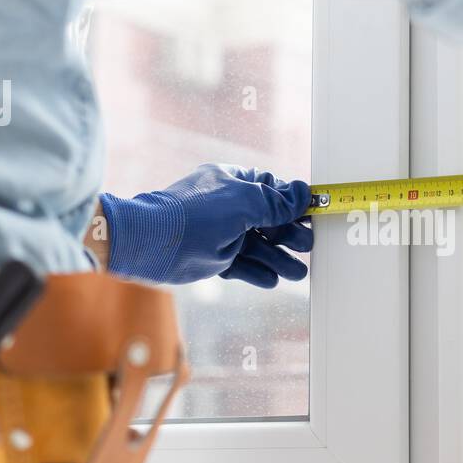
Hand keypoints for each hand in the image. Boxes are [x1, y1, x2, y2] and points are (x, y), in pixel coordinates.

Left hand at [99, 164, 312, 286]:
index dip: (293, 204)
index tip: (313, 216)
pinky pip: (240, 265)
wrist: (149, 243)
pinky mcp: (211, 258)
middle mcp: (227, 206)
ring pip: (257, 246)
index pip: (271, 189)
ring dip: (278, 259)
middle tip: (307, 247)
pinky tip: (272, 280)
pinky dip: (256, 272)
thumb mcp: (243, 202)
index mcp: (233, 182)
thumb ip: (276, 201)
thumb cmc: (193, 215)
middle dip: (289, 236)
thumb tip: (304, 193)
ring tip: (298, 274)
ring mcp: (219, 233)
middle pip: (268, 221)